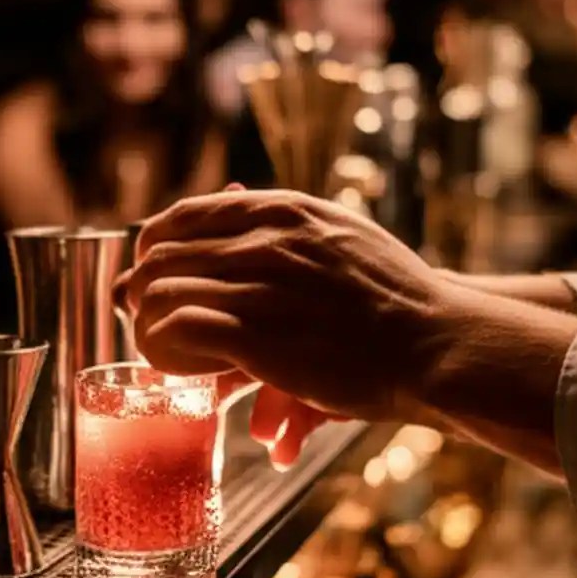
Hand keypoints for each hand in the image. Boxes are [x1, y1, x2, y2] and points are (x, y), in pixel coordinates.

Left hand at [119, 188, 449, 424]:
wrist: (435, 340)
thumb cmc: (394, 297)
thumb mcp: (341, 233)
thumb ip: (290, 226)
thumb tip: (243, 213)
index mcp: (280, 210)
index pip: (183, 215)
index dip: (155, 247)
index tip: (154, 272)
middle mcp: (262, 240)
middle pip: (160, 253)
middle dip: (141, 287)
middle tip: (141, 318)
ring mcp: (257, 285)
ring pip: (157, 291)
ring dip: (146, 322)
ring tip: (155, 346)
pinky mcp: (255, 334)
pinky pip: (177, 330)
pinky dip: (163, 348)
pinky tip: (175, 366)